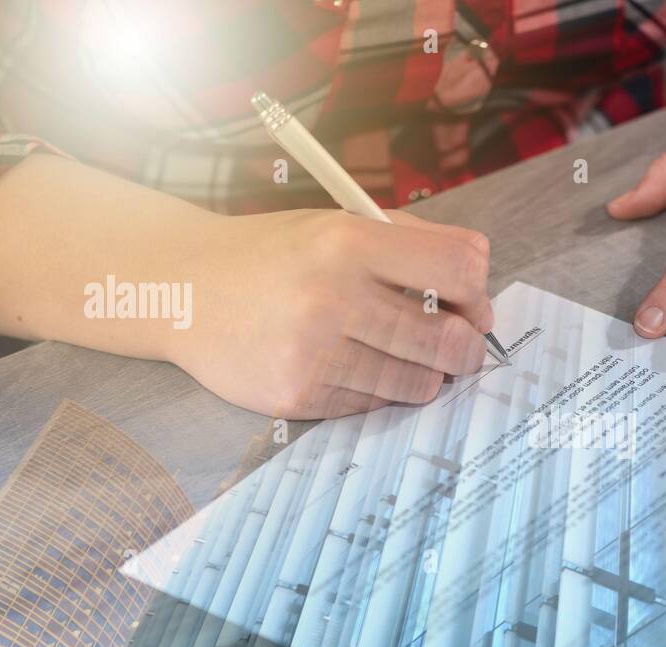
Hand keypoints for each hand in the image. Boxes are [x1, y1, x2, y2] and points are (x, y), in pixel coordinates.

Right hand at [171, 209, 492, 418]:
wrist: (183, 290)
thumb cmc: (276, 255)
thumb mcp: (338, 224)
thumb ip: (414, 240)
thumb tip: (482, 277)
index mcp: (348, 241)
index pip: (459, 269)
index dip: (479, 291)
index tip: (473, 302)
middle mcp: (331, 296)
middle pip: (450, 340)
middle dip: (469, 348)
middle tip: (460, 345)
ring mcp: (313, 352)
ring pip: (420, 383)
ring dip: (427, 374)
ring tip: (406, 355)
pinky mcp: (299, 396)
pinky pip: (376, 404)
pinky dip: (381, 390)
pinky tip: (357, 366)